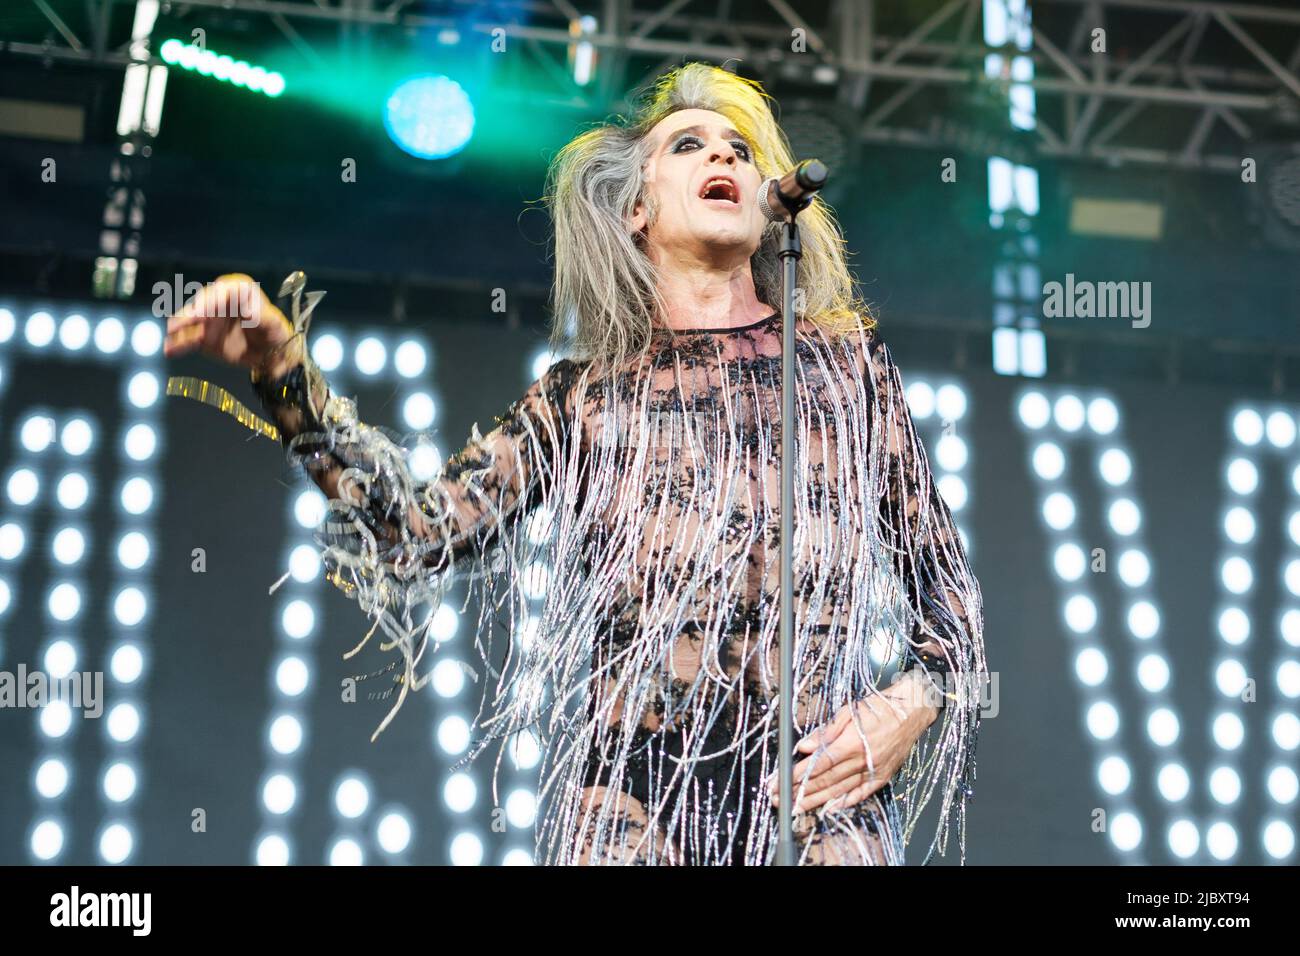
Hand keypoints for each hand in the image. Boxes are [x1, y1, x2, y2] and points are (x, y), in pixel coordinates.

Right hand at [163, 273, 299, 376]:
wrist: (270, 355)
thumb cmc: (275, 333)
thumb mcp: (274, 325)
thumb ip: (262, 317)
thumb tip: (251, 311)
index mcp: (240, 291)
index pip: (225, 290)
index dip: (213, 299)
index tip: (204, 310)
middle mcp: (221, 301)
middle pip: (204, 302)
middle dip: (193, 312)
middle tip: (186, 321)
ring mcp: (210, 318)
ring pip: (192, 320)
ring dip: (180, 326)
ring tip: (171, 332)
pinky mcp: (203, 336)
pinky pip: (189, 338)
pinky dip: (179, 344)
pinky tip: (169, 349)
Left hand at [768, 674, 937, 814]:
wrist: (913, 711)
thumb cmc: (880, 706)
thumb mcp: (849, 711)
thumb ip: (826, 732)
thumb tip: (804, 746)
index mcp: (851, 744)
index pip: (818, 764)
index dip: (798, 775)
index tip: (780, 781)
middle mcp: (862, 762)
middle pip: (825, 781)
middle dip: (800, 792)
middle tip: (779, 799)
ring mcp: (873, 772)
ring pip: (839, 791)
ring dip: (815, 801)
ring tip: (796, 808)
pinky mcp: (882, 777)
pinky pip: (860, 794)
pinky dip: (844, 803)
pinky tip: (828, 808)